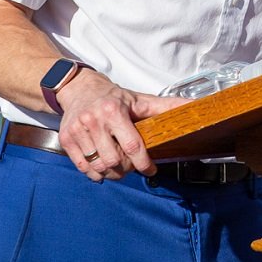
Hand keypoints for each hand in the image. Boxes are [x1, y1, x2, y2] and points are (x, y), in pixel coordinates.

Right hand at [54, 68, 185, 180]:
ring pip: (98, 166)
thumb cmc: (113, 97)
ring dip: (111, 172)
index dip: (143, 163)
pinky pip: (82, 167)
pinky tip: (102, 166)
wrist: (79, 89)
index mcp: (114, 111)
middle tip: (132, 164)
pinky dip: (94, 172)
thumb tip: (195, 106)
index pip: (132, 145)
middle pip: (114, 160)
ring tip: (118, 166)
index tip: (151, 169)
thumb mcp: (140, 100)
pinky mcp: (66, 139)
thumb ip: (167, 106)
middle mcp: (94, 120)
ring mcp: (78, 130)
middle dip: (127, 168)